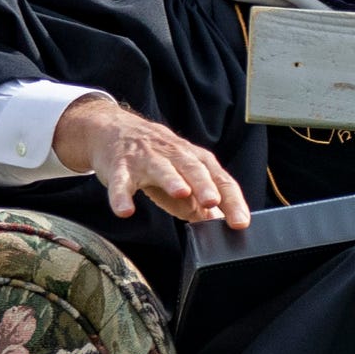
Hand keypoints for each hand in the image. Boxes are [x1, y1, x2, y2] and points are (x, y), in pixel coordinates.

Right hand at [52, 95, 251, 226]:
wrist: (114, 129)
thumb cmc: (156, 159)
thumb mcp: (183, 177)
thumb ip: (201, 202)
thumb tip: (220, 224)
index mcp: (195, 160)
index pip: (219, 179)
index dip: (232, 201)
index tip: (240, 222)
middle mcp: (174, 156)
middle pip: (193, 169)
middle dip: (204, 185)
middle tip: (213, 201)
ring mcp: (146, 160)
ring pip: (161, 169)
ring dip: (172, 180)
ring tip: (181, 194)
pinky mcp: (120, 167)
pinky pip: (120, 183)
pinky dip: (121, 196)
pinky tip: (125, 211)